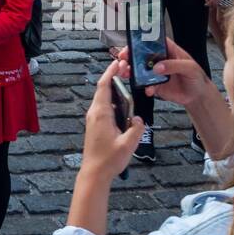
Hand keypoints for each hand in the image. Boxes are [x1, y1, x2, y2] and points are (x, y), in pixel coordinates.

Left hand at [80, 58, 144, 181]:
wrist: (94, 173)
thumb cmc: (109, 159)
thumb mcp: (128, 144)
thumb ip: (137, 129)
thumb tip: (140, 119)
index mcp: (100, 113)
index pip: (104, 86)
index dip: (110, 72)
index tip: (118, 62)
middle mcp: (94, 113)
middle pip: (103, 90)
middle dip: (114, 78)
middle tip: (126, 70)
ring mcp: (93, 119)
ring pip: (104, 99)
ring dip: (114, 92)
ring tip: (128, 86)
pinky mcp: (95, 126)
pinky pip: (104, 109)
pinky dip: (113, 103)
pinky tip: (125, 108)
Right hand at [120, 35, 212, 108]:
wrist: (198, 96)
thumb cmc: (197, 77)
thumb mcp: (190, 67)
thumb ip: (174, 65)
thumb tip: (158, 67)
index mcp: (168, 50)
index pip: (152, 41)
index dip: (140, 40)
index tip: (131, 44)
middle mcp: (159, 59)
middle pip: (140, 54)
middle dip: (129, 55)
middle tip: (123, 59)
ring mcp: (155, 72)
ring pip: (138, 68)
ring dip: (130, 70)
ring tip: (126, 73)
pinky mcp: (155, 84)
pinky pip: (145, 84)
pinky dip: (143, 87)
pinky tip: (148, 90)